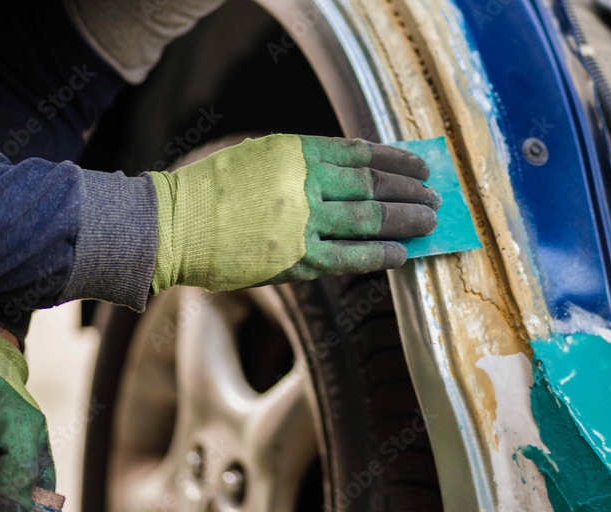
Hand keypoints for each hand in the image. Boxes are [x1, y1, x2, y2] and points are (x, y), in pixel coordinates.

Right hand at [149, 134, 440, 292]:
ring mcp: (302, 222)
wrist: (175, 225)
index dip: (397, 161)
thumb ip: (307, 161)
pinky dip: (379, 255)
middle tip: (435, 198)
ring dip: (406, 221)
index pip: (362, 153)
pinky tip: (401, 255)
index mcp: (297, 151)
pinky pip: (350, 258)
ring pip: (369, 220)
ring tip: (429, 222)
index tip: (421, 167)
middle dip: (410, 192)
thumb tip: (358, 172)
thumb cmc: (218, 189)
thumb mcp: (263, 155)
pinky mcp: (296, 259)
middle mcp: (304, 183)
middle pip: (373, 185)